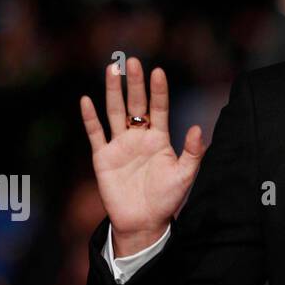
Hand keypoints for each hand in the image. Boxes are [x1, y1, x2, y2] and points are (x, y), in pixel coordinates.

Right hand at [80, 57, 209, 255]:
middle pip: (136, 105)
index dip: (158, 91)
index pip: (159, 109)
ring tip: (112, 70)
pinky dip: (90, 118)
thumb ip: (193, 153)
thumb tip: (198, 128)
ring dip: (113, 91)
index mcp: (159, 139)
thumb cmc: (166, 199)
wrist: (144, 222)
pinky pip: (95, 133)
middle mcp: (138, 137)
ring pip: (115, 112)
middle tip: (133, 62)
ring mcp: (119, 145)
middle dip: (135, 84)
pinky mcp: (103, 157)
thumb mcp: (185, 176)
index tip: (158, 71)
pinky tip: (86, 100)